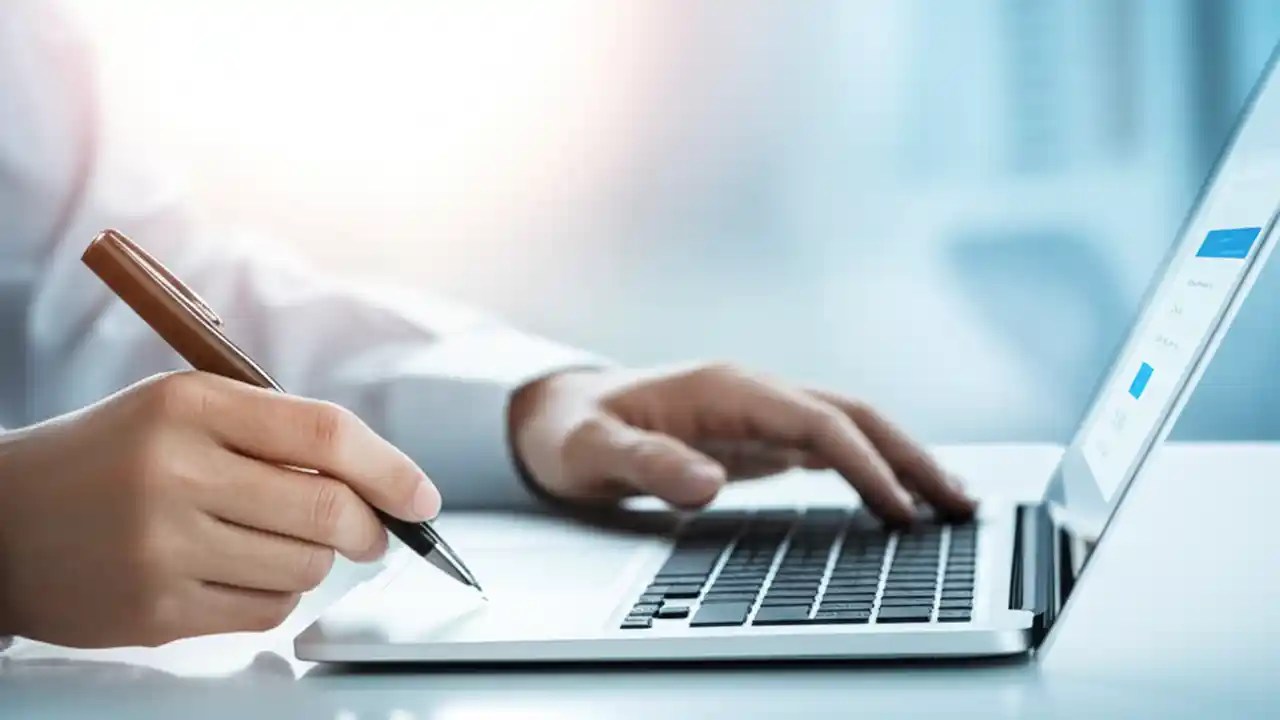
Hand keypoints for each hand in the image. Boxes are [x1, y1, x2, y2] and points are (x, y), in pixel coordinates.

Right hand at [0, 371, 438, 647]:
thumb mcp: (184, 409)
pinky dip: (277, 593)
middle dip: (371, 527)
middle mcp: (174, 474)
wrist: (6, 523)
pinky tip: (242, 570)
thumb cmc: (114, 456)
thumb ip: (276, 432)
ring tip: (277, 539)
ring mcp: (162, 549)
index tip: (423, 498)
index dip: (391, 469)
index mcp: (188, 406)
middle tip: (374, 531)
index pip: (324, 435)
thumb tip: (381, 482)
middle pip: (329, 513)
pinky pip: (267, 611)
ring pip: (306, 568)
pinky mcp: (155, 612)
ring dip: (317, 559)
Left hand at [510, 364, 974, 522]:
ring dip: (900, 459)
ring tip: (950, 501)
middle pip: (850, 414)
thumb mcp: (593, 452)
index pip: (815, 420)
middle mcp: (752, 392)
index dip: (862, 462)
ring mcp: (757, 411)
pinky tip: (895, 496)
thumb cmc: (573, 431)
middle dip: (908, 455)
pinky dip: (868, 468)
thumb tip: (708, 483)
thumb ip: (647, 465)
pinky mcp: (756, 435)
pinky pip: (827, 447)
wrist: (556, 413)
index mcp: (724, 388)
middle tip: (960, 503)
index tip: (899, 507)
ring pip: (848, 427)